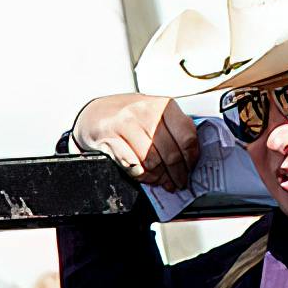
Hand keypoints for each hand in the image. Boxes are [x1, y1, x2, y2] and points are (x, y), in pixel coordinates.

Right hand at [68, 88, 199, 185]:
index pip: (186, 137)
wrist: (97, 112)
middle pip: (170, 153)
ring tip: (160, 180)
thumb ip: (174, 130)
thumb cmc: (130, 115)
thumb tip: (189, 157)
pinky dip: (140, 175)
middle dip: (176, 174)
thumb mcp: (156, 114)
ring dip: (157, 176)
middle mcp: (146, 112)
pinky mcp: (110, 137)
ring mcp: (126, 124)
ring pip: (151, 161)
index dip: (191, 158)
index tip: (190, 168)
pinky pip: (132, 165)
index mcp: (163, 105)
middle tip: (178, 182)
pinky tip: (143, 175)